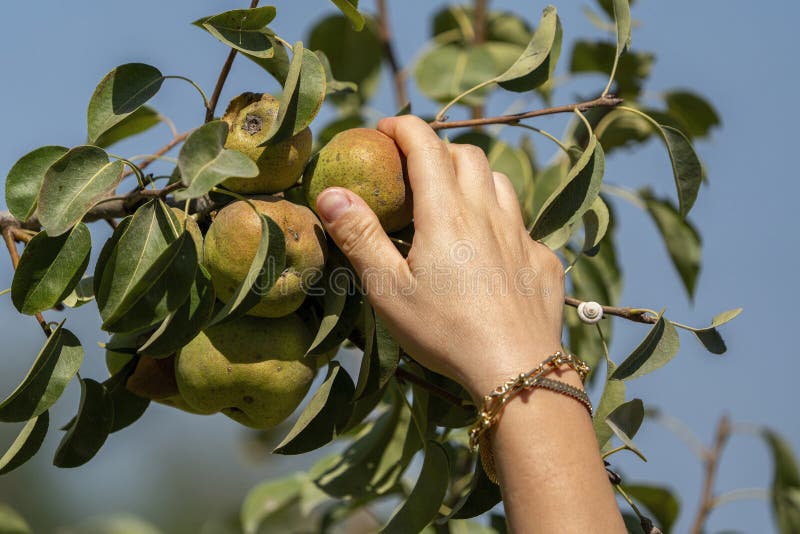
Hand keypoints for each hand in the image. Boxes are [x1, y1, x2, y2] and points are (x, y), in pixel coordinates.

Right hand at [314, 116, 566, 400]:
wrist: (517, 370)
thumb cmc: (444, 332)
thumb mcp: (388, 289)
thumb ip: (360, 237)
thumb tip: (331, 193)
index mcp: (447, 213)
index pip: (425, 145)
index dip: (403, 127)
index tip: (384, 128)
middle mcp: (488, 213)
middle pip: (467, 154)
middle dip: (438, 148)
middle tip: (414, 168)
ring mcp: (521, 235)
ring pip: (500, 183)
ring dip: (474, 177)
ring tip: (454, 199)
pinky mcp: (542, 260)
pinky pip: (521, 224)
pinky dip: (500, 220)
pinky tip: (489, 250)